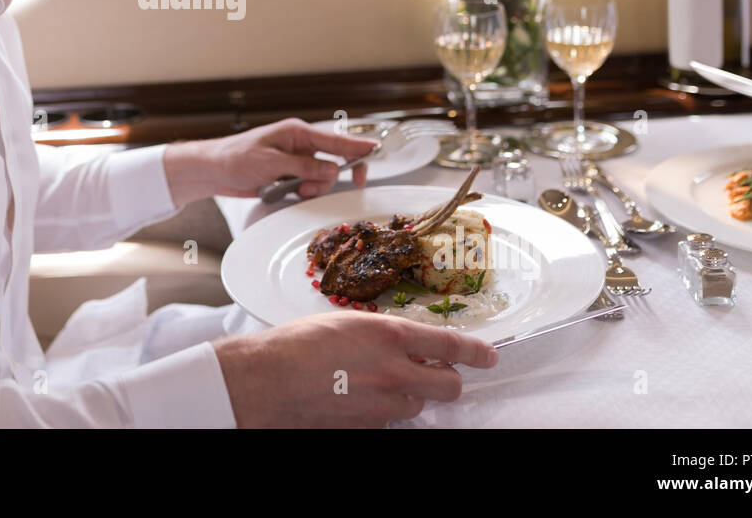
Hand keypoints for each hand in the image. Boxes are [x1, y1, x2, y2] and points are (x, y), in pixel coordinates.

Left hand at [163, 117, 380, 204]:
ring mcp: (295, 161)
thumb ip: (304, 167)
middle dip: (333, 175)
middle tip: (342, 185)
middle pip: (334, 159)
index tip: (376, 150)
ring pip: (322, 177)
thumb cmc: (236, 158)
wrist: (212, 171)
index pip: (335, 139)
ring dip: (313, 187)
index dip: (357, 146)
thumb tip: (334, 170)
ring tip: (292, 189)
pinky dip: (302, 191)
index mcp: (297, 133)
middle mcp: (300, 145)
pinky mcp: (288, 175)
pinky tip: (286, 192)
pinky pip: (308, 185)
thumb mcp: (271, 162)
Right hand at [212, 311, 498, 427]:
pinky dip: (379, 412)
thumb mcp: (343, 322)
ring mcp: (381, 406)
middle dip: (446, 381)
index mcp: (388, 335)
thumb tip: (402, 341)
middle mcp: (392, 372)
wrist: (264, 382)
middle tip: (435, 375)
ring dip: (406, 396)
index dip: (475, 351)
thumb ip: (379, 332)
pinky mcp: (367, 429)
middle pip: (447, 387)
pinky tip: (354, 399)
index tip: (488, 356)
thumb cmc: (294, 345)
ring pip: (416, 406)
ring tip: (374, 383)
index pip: (449, 345)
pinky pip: (387, 422)